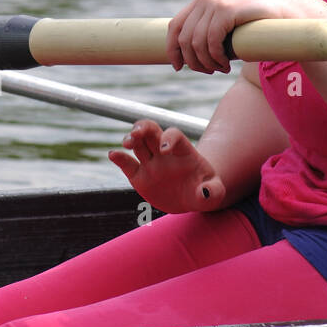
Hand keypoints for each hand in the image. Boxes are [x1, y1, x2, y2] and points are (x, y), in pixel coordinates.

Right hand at [108, 120, 226, 212]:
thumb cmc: (206, 191)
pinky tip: (112, 155)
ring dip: (130, 138)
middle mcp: (164, 152)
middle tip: (136, 134)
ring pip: (137, 142)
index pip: (174, 135)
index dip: (169, 138)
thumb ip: (213, 191)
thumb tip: (205, 193)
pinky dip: (118, 157)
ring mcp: (151, 163)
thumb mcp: (214, 193)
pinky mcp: (139, 176)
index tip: (165, 149)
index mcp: (183, 151)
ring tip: (127, 143)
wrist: (193, 198)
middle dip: (143, 128)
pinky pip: (126, 164)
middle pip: (151, 130)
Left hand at [166, 0, 326, 73]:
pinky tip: (227, 64)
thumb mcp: (233, 23)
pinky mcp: (228, 9)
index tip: (179, 67)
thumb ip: (214, 31)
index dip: (173, 50)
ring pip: (196, 42)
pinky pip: (211, 40)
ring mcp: (215, 1)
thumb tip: (193, 55)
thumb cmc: (262, 20)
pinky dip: (216, 58)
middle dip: (193, 61)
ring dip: (207, 63)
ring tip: (222, 69)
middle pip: (183, 38)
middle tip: (210, 71)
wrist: (291, 8)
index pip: (175, 26)